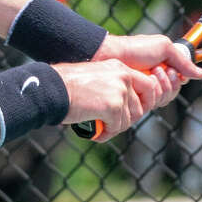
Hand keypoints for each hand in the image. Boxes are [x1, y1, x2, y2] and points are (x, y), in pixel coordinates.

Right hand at [52, 59, 173, 140]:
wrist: (53, 89)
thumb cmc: (67, 85)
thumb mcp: (96, 78)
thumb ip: (113, 86)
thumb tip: (125, 106)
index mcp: (120, 67)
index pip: (148, 86)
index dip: (143, 102)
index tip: (131, 113)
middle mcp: (123, 76)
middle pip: (141, 106)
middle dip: (129, 119)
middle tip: (114, 124)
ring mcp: (119, 91)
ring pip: (130, 119)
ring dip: (116, 127)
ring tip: (102, 128)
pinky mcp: (113, 106)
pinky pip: (117, 127)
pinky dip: (107, 133)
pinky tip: (97, 132)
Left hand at [93, 34, 201, 103]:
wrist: (111, 55)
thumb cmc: (135, 49)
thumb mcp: (163, 47)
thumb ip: (183, 61)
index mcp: (161, 69)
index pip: (178, 83)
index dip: (178, 80)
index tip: (172, 71)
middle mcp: (153, 82)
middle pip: (172, 94)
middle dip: (168, 82)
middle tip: (158, 69)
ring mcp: (143, 92)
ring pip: (162, 100)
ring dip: (159, 86)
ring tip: (149, 72)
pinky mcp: (134, 100)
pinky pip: (150, 106)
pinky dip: (150, 94)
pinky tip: (142, 83)